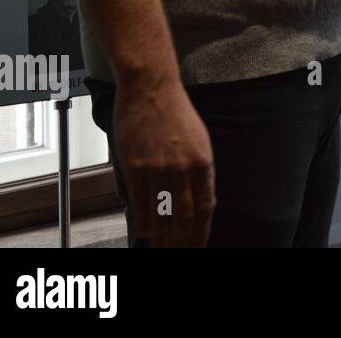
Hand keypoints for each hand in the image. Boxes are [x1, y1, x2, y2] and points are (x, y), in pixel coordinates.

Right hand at [114, 75, 214, 247]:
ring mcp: (158, 168)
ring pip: (161, 212)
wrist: (151, 87)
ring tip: (161, 249)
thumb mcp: (200, 140)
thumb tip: (200, 198)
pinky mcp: (135, 166)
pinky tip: (145, 232)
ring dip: (161, 235)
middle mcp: (183, 168)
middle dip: (182, 240)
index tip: (199, 246)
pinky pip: (139, 200)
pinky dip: (143, 219)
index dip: (201, 231)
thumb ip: (200, 169)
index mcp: (203, 162)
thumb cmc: (175, 112)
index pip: (205, 207)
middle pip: (184, 216)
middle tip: (178, 253)